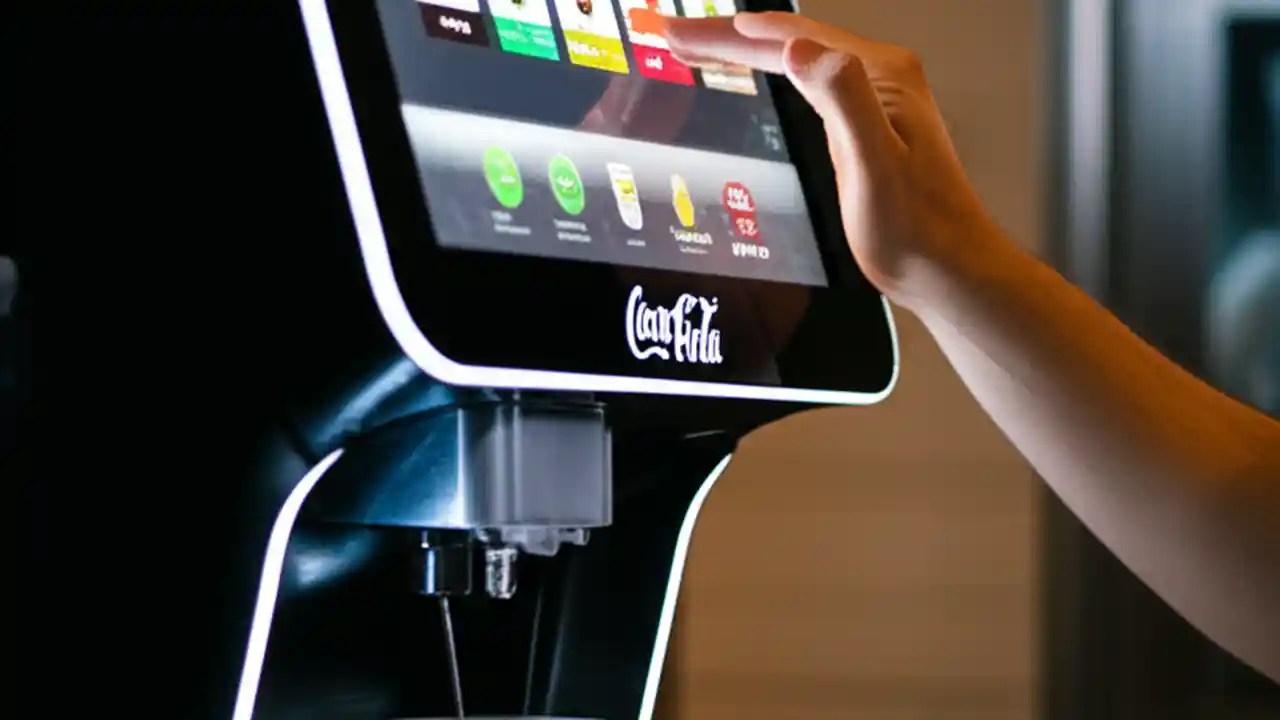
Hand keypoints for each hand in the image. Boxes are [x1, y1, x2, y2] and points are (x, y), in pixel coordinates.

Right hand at [664, 12, 1002, 312]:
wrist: (948, 269)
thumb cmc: (917, 229)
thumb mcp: (874, 163)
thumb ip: (841, 99)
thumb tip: (801, 51)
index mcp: (879, 77)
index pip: (789, 40)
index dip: (727, 35)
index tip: (678, 33)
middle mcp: (879, 78)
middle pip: (790, 41)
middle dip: (727, 36)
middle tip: (673, 35)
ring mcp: (874, 101)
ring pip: (796, 59)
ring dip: (745, 51)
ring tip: (699, 49)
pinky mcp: (866, 125)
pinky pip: (806, 85)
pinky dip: (769, 75)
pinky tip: (755, 78)